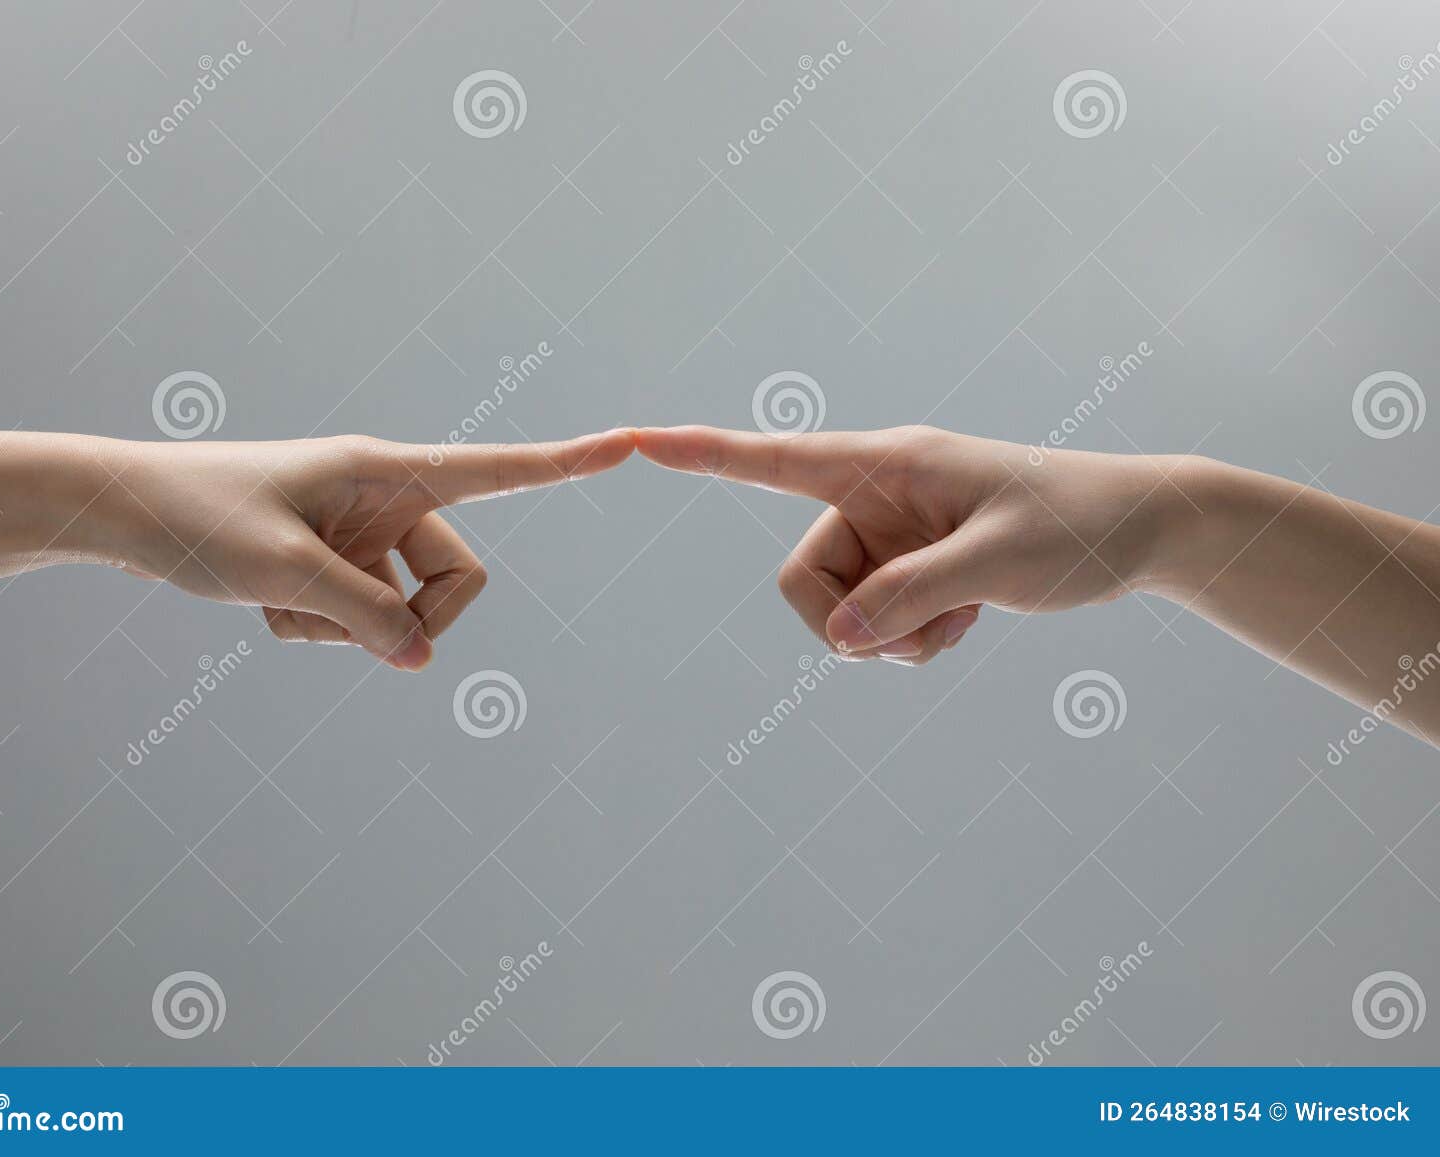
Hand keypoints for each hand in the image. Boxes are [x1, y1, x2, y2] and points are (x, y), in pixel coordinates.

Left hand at [97, 429, 634, 669]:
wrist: (118, 508)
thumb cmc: (194, 515)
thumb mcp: (282, 574)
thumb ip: (364, 619)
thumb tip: (422, 665)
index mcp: (386, 469)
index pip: (498, 467)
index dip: (568, 461)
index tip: (634, 441)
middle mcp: (385, 498)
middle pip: (455, 580)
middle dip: (409, 622)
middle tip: (348, 632)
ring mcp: (361, 534)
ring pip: (400, 611)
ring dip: (342, 629)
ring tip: (276, 602)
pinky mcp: (335, 563)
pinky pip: (356, 620)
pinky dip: (313, 628)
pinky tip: (263, 604)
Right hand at [636, 426, 1179, 665]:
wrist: (1141, 530)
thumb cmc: (1078, 523)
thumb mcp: (996, 563)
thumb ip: (910, 599)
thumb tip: (842, 641)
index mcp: (885, 462)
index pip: (774, 456)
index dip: (701, 453)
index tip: (634, 440)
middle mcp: (876, 494)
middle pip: (802, 578)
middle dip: (851, 625)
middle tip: (919, 636)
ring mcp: (892, 535)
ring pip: (841, 611)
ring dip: (893, 639)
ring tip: (962, 622)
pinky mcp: (912, 567)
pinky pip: (876, 622)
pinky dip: (913, 640)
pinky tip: (968, 622)